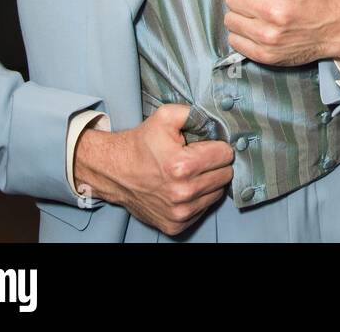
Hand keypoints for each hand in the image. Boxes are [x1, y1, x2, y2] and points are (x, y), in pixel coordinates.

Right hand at [73, 104, 234, 236]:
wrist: (114, 172)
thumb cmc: (141, 144)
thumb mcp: (165, 117)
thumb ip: (195, 113)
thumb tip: (218, 121)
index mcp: (183, 166)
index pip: (226, 155)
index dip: (217, 146)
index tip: (204, 146)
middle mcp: (183, 193)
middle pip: (225, 175)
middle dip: (215, 164)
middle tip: (196, 158)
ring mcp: (180, 212)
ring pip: (218, 193)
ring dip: (208, 182)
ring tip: (189, 173)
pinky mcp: (176, 225)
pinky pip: (204, 208)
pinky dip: (199, 198)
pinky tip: (184, 187)